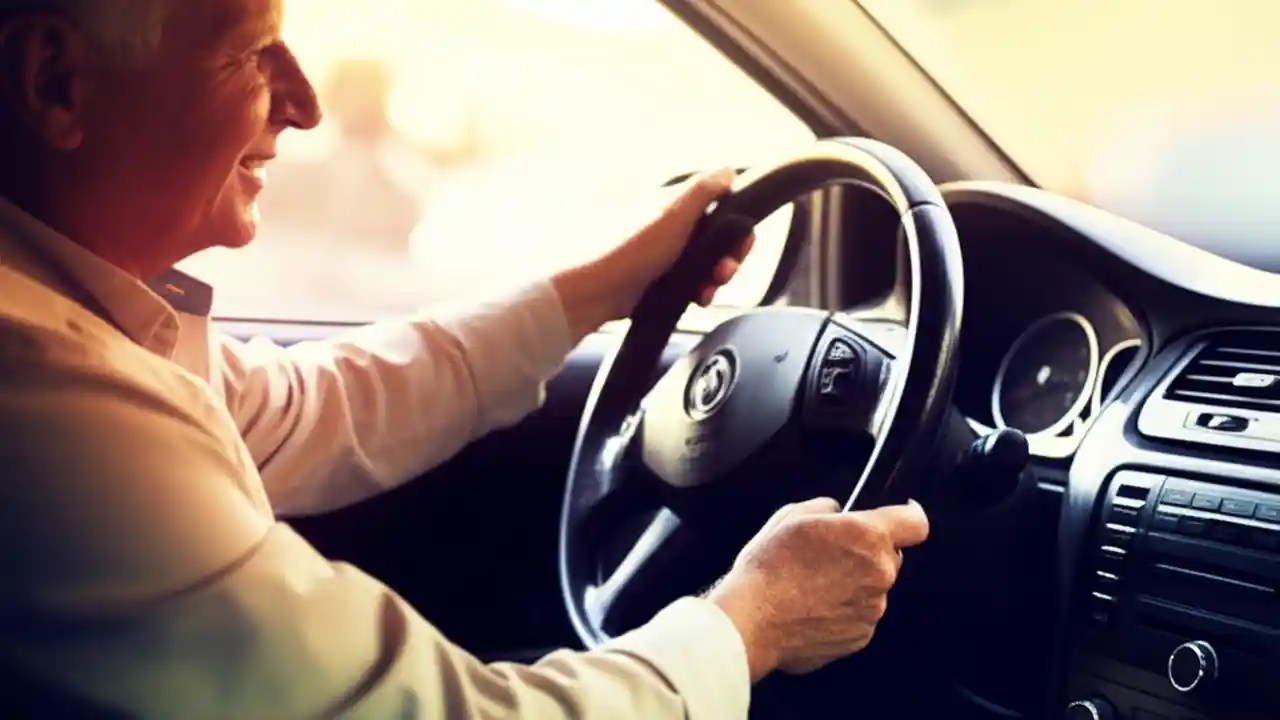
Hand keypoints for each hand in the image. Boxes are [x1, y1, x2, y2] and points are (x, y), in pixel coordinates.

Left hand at [551, 168, 754, 340]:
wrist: (593, 290)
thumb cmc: (631, 247)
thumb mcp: (673, 212)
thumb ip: (704, 189)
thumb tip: (729, 170)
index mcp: (672, 202)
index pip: (719, 208)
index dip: (736, 227)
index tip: (741, 244)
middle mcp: (668, 224)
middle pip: (716, 238)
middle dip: (727, 257)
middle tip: (724, 273)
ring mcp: (662, 253)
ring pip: (705, 263)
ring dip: (715, 277)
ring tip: (708, 290)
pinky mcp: (656, 280)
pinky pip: (689, 283)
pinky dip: (698, 290)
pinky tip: (698, 298)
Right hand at [708, 498, 929, 680]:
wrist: (753, 620)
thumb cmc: (768, 568)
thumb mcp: (791, 515)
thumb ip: (826, 507)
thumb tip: (836, 511)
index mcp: (867, 537)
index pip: (916, 522)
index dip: (909, 516)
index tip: (902, 515)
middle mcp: (879, 574)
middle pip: (890, 556)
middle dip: (866, 553)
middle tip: (829, 555)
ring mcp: (872, 609)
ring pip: (873, 588)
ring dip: (852, 584)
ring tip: (811, 586)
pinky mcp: (861, 637)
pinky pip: (860, 616)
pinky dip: (842, 611)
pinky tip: (811, 607)